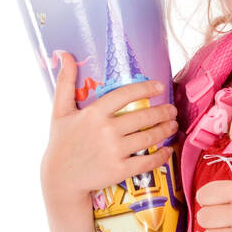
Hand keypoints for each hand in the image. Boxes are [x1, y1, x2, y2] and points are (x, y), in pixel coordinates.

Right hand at [41, 53, 178, 196]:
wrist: (61, 179)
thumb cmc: (61, 143)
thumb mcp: (59, 111)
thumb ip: (64, 82)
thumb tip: (63, 53)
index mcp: (94, 113)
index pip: (125, 94)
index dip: (145, 88)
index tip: (159, 87)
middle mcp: (106, 130)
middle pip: (143, 116)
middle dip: (162, 112)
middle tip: (172, 110)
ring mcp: (114, 151)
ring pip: (149, 137)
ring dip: (165, 129)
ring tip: (173, 125)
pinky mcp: (120, 170)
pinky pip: (148, 161)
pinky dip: (162, 155)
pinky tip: (168, 150)